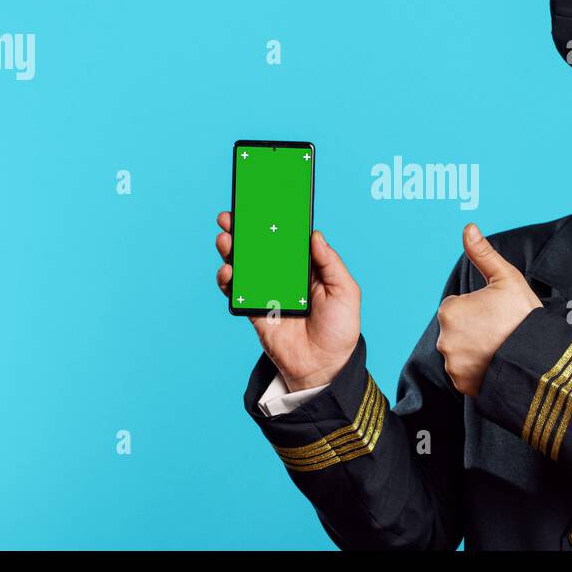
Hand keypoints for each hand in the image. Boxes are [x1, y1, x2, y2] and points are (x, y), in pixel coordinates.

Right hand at [215, 211, 360, 390]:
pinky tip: (227, 271)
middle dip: (243, 231)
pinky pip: (236, 292)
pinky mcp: (254, 310)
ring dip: (231, 250)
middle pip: (260, 248)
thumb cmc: (340, 330)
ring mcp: (267, 292)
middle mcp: (285, 276)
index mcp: (307, 268)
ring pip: (244, 265)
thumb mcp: (345, 291)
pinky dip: (228, 280)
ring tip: (225, 239)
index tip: (260, 203)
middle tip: (230, 217)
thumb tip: (315, 234)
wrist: (324, 368)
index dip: (273, 222)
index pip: (287, 239)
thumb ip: (330, 262)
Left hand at [436, 223, 542, 395]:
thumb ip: (483, 254)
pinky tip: (499, 364)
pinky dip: (479, 371)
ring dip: (476, 351)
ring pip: (462, 352)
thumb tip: (468, 228)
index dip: (479, 308)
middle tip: (502, 332)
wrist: (541, 360)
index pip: (458, 306)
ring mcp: (453, 365)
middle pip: (458, 330)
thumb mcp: (507, 278)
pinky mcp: (462, 385)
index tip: (498, 314)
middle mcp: (444, 339)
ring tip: (502, 349)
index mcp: (450, 310)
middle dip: (475, 330)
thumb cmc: (524, 316)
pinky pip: (466, 374)